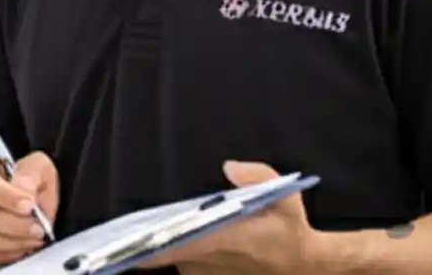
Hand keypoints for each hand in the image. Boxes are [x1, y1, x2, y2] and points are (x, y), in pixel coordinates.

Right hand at [0, 152, 58, 269]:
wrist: (8, 210)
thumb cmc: (22, 188)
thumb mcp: (36, 170)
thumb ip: (32, 175)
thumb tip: (24, 189)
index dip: (4, 195)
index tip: (29, 206)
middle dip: (12, 224)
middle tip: (37, 229)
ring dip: (10, 242)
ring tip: (32, 240)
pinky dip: (1, 255)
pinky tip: (18, 249)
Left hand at [137, 161, 325, 273]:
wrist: (307, 268)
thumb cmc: (291, 231)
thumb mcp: (284, 196)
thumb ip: (257, 176)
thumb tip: (229, 167)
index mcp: (222, 240)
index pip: (171, 247)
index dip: (144, 246)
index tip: (124, 238)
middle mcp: (208, 262)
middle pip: (164, 254)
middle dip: (150, 241)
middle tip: (134, 228)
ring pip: (175, 260)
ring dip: (171, 247)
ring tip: (161, 230)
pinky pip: (186, 267)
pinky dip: (183, 256)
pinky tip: (184, 242)